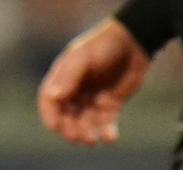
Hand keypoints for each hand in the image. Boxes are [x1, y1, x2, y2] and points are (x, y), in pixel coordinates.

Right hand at [38, 19, 150, 144]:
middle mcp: (75, 90)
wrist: (133, 41)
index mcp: (63, 77)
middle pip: (66, 116)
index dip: (49, 115)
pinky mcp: (110, 104)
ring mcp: (92, 98)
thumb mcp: (83, 57)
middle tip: (77, 138)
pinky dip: (107, 132)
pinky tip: (110, 138)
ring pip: (85, 122)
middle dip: (69, 128)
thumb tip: (53, 97)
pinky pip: (106, 122)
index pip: (49, 100)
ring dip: (86, 132)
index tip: (55, 127)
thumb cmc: (103, 44)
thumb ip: (69, 76)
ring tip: (92, 140)